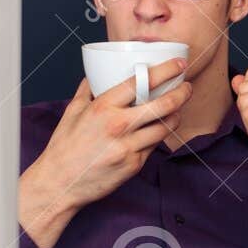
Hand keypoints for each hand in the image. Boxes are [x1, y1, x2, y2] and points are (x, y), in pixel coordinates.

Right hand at [19, 59, 191, 247]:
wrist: (60, 182)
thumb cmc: (64, 147)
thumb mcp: (72, 112)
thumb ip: (86, 90)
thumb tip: (95, 75)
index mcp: (102, 107)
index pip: (140, 82)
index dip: (165, 71)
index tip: (178, 64)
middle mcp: (117, 125)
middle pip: (163, 105)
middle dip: (182, 93)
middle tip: (187, 87)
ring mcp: (128, 146)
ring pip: (165, 127)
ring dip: (176, 116)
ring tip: (177, 110)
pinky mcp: (134, 164)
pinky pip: (153, 146)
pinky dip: (157, 137)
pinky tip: (156, 132)